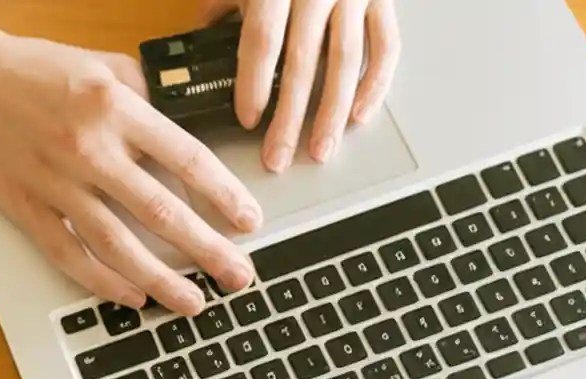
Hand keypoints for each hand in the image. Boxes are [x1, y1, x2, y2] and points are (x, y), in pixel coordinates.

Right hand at [0, 32, 263, 315]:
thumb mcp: (102, 66)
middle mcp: (88, 149)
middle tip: (238, 276)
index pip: (185, 159)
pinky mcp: (27, 208)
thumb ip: (146, 98)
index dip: (223, 195)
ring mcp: (56, 184)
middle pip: (160, 211)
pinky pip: (70, 255)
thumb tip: (184, 136)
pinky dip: (104, 281)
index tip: (248, 221)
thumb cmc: (35, 70)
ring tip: (194, 301)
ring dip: (161, 279)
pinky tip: (133, 297)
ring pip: (118, 244)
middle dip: (207, 249)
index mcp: (115, 108)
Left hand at [202, 0, 401, 171]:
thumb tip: (201, 34)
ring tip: (319, 150)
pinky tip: (359, 117)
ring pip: (345, 63)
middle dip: (290, 118)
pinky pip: (385, 47)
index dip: (254, 83)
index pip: (263, 40)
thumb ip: (224, 0)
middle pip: (303, 63)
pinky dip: (375, 85)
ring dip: (331, 113)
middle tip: (278, 157)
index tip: (248, 119)